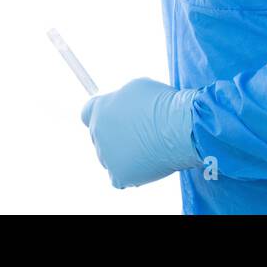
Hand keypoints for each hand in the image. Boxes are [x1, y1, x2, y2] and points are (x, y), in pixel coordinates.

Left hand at [80, 77, 201, 187]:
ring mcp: (106, 156)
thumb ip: (120, 100)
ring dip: (124, 154)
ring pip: (111, 158)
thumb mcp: (136, 88)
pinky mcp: (119, 175)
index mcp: (99, 109)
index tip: (113, 118)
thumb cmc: (162, 104)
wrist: (180, 128)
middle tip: (137, 134)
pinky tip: (146, 163)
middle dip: (114, 135)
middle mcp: (98, 133)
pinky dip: (131, 173)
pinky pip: (119, 177)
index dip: (101, 115)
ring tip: (149, 146)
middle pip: (99, 137)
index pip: (87, 113)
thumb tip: (120, 109)